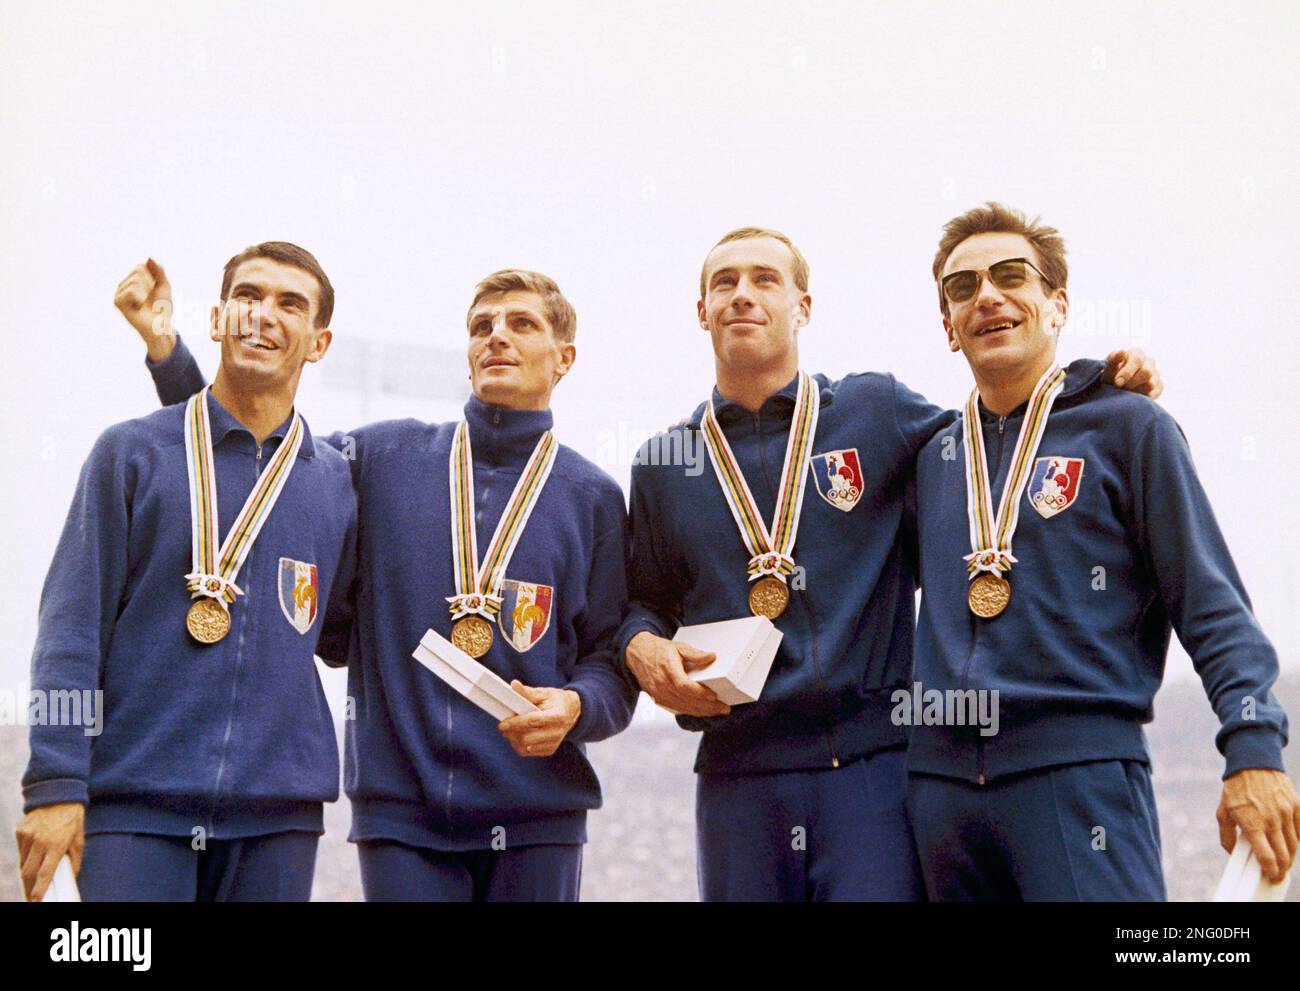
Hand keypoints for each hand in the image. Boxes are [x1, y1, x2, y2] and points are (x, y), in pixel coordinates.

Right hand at [15, 802, 84, 901]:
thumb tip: (72, 876)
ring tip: (36, 870)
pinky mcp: (20, 830)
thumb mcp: (79, 837)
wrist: (58, 794)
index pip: (45, 872)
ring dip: (28, 869)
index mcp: (57, 843)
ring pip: (23, 862)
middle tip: (32, 893)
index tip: (35, 900)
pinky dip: (26, 854)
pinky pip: (21, 849)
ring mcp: (28, 835)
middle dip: (29, 885)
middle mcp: (40, 840)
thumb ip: (75, 858)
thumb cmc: (72, 818)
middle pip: (29, 871)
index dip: (39, 889)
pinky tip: (36, 848)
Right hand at [114, 258, 175, 361]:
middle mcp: (124, 283)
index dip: (154, 277)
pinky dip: (140, 299)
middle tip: (150, 299)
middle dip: (150, 285)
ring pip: (136, 281)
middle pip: (138, 271)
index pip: (142, 265)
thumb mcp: (164, 286)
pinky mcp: (117, 301)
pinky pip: (132, 291)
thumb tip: (149, 257)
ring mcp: (119, 292)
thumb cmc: (163, 307)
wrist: (160, 326)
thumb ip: (158, 271)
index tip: (155, 289)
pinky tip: (138, 307)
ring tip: (144, 304)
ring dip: (146, 294)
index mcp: (133, 278)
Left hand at [498, 682, 582, 756]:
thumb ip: (528, 692)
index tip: (502, 724)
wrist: (571, 712)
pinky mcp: (549, 750)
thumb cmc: (555, 701)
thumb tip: (514, 685)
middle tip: (503, 725)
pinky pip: (527, 752)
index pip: (533, 722)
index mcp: (557, 716)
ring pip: (525, 748)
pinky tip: (518, 734)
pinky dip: (518, 744)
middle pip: (527, 738)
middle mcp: (557, 732)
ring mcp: (553, 743)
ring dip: (513, 739)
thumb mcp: (544, 693)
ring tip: (510, 729)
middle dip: (511, 732)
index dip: (515, 723)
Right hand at [624, 631, 729, 717]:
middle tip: (724, 708)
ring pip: (683, 708)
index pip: (685, 687)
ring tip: (717, 711)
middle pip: (687, 701)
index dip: (700, 694)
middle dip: (708, 707)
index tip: (714, 696)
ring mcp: (659, 695)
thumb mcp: (678, 647)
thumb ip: (695, 654)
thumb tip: (712, 657)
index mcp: (668, 671)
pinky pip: (677, 709)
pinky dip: (691, 711)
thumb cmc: (657, 650)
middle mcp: (662, 686)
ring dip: (702, 712)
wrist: (636, 654)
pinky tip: (702, 711)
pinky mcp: (658, 699)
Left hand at [1103, 348, 1162, 398]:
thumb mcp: (1108, 368)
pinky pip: (1154, 393)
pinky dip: (1142, 396)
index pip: (1137, 359)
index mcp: (1136, 353)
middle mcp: (1149, 362)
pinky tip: (1133, 396)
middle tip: (1120, 389)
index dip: (1127, 372)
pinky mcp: (1159, 386)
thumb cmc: (1111, 376)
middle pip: (1147, 372)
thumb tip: (1123, 351)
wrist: (1114, 388)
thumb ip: (1114, 359)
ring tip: (1125, 393)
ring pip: (1151, 384)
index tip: (1117, 382)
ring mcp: (1155, 374)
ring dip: (1136, 391)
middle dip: (1131, 383)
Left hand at [1217, 768, 1299, 882]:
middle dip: (1282, 870)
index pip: (1267, 856)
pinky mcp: (1296, 806)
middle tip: (1277, 875)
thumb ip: (1226, 835)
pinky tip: (1290, 845)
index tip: (1270, 877)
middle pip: (1284, 855)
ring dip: (1290, 858)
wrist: (1253, 763)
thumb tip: (1232, 853)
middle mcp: (1272, 820)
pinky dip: (1297, 841)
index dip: (1270, 871)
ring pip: (1294, 845)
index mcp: (1252, 823)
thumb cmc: (1235, 789)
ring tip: (1284, 863)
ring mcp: (1286, 813)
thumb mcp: (1222, 811)